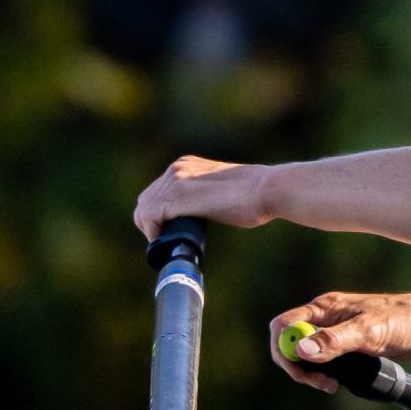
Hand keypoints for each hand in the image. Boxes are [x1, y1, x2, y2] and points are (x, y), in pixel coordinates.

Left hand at [134, 156, 276, 240]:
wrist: (267, 189)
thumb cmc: (256, 195)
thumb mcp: (223, 190)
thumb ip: (208, 196)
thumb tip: (205, 214)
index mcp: (186, 165)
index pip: (157, 192)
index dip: (158, 214)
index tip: (169, 230)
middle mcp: (177, 169)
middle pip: (145, 200)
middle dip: (151, 223)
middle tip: (168, 240)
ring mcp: (176, 181)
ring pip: (144, 210)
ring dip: (151, 231)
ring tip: (166, 243)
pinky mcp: (178, 195)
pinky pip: (150, 216)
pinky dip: (153, 232)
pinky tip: (164, 240)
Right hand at [268, 291, 410, 391]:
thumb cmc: (406, 321)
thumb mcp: (370, 332)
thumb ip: (335, 341)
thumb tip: (302, 350)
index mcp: (326, 307)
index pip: (284, 326)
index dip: (285, 350)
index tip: (303, 370)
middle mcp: (328, 318)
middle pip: (290, 342)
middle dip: (297, 366)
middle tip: (321, 384)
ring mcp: (338, 332)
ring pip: (307, 354)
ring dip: (311, 372)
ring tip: (332, 386)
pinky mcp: (350, 345)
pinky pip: (325, 360)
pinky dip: (326, 373)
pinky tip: (340, 383)